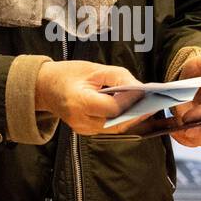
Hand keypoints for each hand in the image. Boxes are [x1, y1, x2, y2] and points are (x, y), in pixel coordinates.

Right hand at [35, 60, 156, 135]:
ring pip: (115, 128)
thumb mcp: (95, 69)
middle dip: (137, 114)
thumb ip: (120, 78)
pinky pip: (109, 128)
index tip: (147, 95)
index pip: (113, 108)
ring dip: (132, 118)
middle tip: (154, 103)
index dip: (132, 103)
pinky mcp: (86, 132)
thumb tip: (142, 89)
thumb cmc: (69, 74)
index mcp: (79, 101)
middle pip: (117, 122)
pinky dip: (122, 119)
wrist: (45, 87)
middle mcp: (80, 120)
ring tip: (147, 106)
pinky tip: (132, 111)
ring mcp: (82, 129)